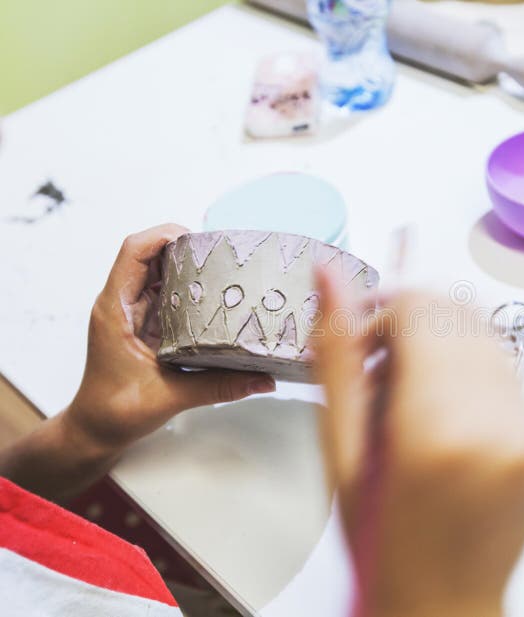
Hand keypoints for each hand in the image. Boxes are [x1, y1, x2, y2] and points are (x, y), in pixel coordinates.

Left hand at [64, 224, 275, 456]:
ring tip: (221, 266)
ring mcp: (132, 312)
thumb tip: (262, 379)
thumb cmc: (115, 411)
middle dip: (183, 245)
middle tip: (220, 251)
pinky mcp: (144, 324)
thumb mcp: (171, 397)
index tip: (196, 238)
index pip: (133, 252)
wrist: (95, 430)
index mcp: (115, 310)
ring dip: (186, 264)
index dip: (163, 236)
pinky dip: (187, 287)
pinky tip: (212, 294)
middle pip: (148, 254)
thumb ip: (219, 386)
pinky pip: (164, 292)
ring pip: (157, 270)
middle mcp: (121, 304)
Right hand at [315, 271, 523, 616]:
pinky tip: (440, 413)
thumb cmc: (382, 542)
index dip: (380, 311)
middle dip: (409, 323)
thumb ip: (338, 355)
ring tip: (406, 396)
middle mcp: (499, 418)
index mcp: (437, 427)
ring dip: (439, 344)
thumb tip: (327, 273)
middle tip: (376, 370)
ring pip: (483, 333)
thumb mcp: (343, 451)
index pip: (419, 308)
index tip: (357, 343)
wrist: (447, 605)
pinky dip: (467, 370)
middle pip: (455, 311)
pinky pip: (505, 368)